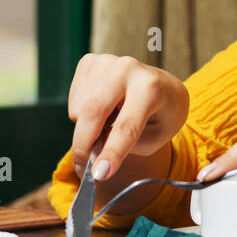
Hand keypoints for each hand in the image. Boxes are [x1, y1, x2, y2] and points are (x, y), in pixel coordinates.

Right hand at [68, 54, 187, 180]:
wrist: (162, 87)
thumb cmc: (162, 114)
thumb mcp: (156, 137)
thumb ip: (126, 147)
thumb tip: (93, 156)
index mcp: (151, 87)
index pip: (127, 125)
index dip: (112, 152)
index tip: (98, 174)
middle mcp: (128, 68)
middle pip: (93, 112)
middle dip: (83, 146)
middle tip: (84, 170)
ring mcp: (106, 62)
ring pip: (79, 110)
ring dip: (88, 128)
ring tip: (110, 125)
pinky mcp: (90, 62)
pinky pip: (74, 100)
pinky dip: (83, 114)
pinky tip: (104, 108)